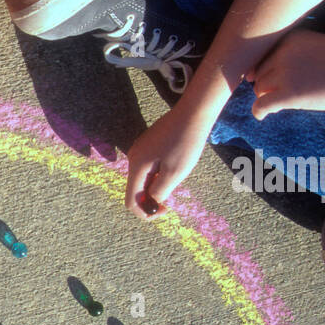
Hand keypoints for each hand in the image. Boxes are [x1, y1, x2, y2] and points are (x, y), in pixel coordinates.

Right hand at [124, 104, 211, 218]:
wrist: (192, 112)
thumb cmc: (185, 142)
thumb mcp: (174, 172)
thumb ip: (159, 192)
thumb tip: (152, 204)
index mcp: (136, 167)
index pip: (131, 201)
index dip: (146, 212)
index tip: (165, 210)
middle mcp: (133, 158)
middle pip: (136, 190)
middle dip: (152, 198)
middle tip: (174, 196)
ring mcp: (140, 150)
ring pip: (143, 179)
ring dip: (157, 186)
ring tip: (176, 176)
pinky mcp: (148, 145)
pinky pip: (148, 168)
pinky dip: (158, 175)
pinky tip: (174, 165)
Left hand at [246, 29, 324, 119]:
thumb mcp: (314, 45)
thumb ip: (288, 52)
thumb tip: (253, 72)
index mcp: (291, 39)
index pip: (264, 56)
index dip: (267, 69)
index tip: (275, 77)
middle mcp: (284, 52)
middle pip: (259, 73)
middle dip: (267, 83)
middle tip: (282, 91)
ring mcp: (286, 73)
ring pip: (259, 88)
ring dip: (267, 96)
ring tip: (284, 100)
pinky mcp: (290, 94)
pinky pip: (261, 104)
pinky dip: (259, 111)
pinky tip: (262, 115)